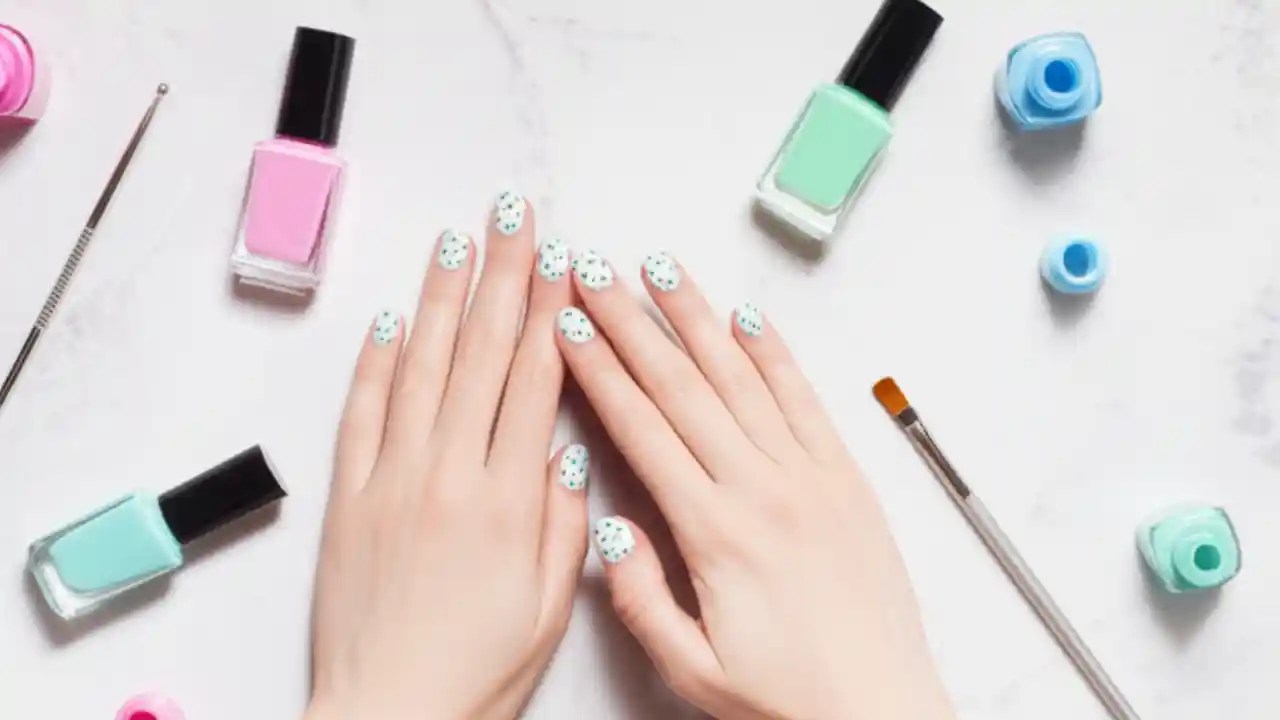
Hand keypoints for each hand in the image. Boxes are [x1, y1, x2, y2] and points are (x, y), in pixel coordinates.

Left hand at [307, 195, 587, 719]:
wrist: (387, 716)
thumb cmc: (474, 675)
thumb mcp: (550, 610)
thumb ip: (566, 526)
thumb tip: (571, 456)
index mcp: (510, 503)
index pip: (536, 381)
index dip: (550, 311)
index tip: (562, 259)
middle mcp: (449, 475)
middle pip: (482, 353)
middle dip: (503, 273)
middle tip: (513, 215)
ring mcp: (392, 479)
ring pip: (423, 366)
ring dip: (443, 297)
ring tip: (459, 241)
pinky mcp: (349, 497)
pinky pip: (363, 413)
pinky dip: (377, 360)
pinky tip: (395, 318)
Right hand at [556, 251, 955, 718]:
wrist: (884, 712)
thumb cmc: (788, 698)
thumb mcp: (692, 668)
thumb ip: (640, 598)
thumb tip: (611, 528)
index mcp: (714, 532)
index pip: (641, 428)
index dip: (598, 369)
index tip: (568, 323)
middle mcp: (762, 487)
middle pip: (682, 385)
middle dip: (631, 321)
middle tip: (595, 271)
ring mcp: (810, 475)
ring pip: (741, 376)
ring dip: (696, 316)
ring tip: (661, 268)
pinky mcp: (847, 477)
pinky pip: (805, 399)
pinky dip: (774, 352)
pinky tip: (747, 315)